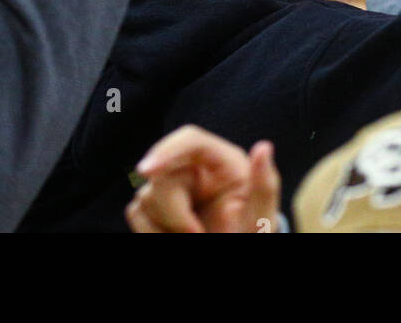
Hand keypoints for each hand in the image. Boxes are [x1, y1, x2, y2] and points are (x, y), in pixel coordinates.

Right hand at [127, 126, 281, 233]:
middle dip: (172, 210)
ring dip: (163, 227)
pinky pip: (136, 213)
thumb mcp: (261, 218)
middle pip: (162, 172)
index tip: (147, 170)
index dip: (167, 149)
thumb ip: (264, 185)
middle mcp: (195, 170)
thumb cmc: (250, 236)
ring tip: (195, 237)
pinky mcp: (155, 209)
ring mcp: (173, 189)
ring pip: (145, 195)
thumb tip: (264, 147)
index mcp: (222, 163)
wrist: (231, 260)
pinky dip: (150, 233)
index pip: (190, 140)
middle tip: (196, 234)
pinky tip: (172, 239)